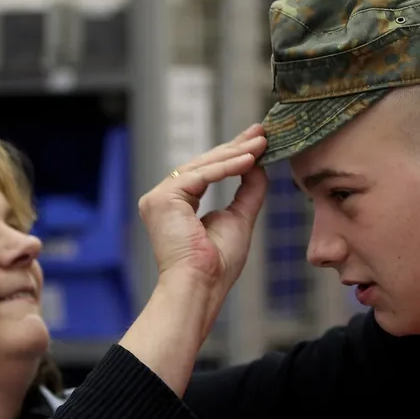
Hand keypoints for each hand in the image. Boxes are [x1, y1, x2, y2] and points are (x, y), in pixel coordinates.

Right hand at [136, 125, 268, 292]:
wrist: (201, 286)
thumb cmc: (217, 265)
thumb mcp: (239, 219)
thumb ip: (248, 191)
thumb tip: (259, 165)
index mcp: (178, 205)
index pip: (207, 172)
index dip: (232, 154)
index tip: (257, 141)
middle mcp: (164, 199)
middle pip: (204, 164)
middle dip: (235, 146)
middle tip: (261, 132)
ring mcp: (159, 198)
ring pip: (202, 167)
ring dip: (234, 153)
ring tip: (260, 144)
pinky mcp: (161, 199)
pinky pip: (199, 176)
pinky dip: (226, 168)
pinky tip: (249, 160)